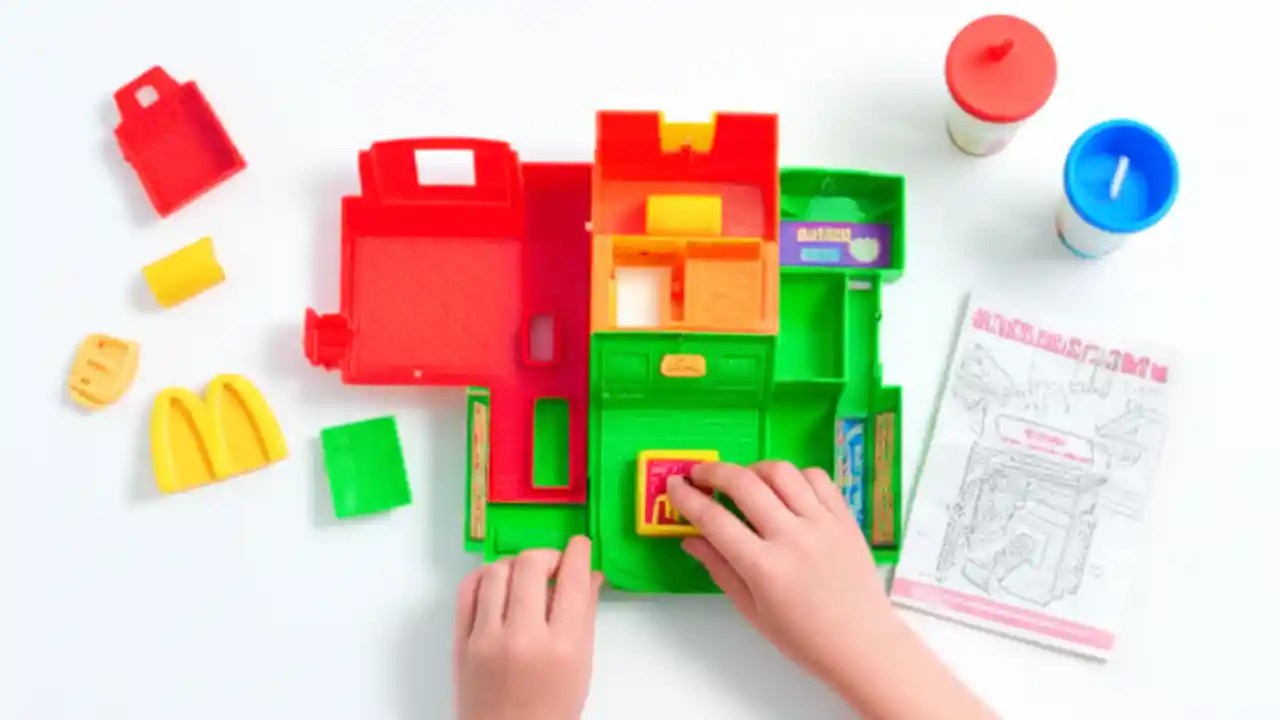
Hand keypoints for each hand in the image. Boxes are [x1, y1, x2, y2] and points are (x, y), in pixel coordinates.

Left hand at [454, 536, 602, 719]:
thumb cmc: (552, 710)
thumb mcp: (581, 666)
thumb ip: (586, 616)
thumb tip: (589, 574)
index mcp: (563, 646)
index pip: (572, 579)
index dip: (577, 553)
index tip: (579, 546)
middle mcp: (523, 637)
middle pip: (530, 564)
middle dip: (546, 556)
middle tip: (552, 566)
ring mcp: (486, 639)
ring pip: (496, 571)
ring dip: (514, 565)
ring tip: (524, 578)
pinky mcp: (460, 643)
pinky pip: (466, 591)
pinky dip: (483, 578)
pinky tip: (496, 584)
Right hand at [667, 462, 889, 681]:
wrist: (862, 643)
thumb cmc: (803, 637)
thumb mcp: (752, 610)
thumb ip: (720, 569)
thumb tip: (690, 538)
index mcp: (764, 568)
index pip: (715, 520)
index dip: (688, 498)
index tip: (674, 486)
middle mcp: (792, 538)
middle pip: (744, 484)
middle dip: (714, 472)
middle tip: (700, 474)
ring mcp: (822, 524)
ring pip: (782, 472)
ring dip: (754, 468)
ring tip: (744, 480)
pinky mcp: (845, 518)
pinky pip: (817, 478)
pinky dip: (795, 475)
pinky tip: (785, 488)